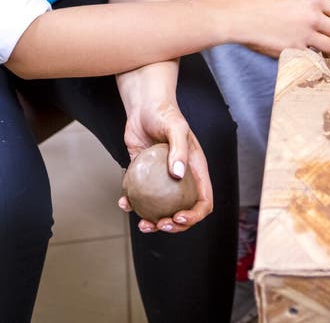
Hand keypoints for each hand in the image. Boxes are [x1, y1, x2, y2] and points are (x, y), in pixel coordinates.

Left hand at [118, 100, 212, 234]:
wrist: (143, 106)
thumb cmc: (165, 113)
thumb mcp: (176, 128)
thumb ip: (179, 150)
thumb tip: (178, 175)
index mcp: (195, 170)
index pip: (204, 200)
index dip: (195, 215)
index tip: (178, 217)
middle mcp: (181, 178)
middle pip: (184, 211)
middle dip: (174, 226)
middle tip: (160, 225)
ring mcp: (162, 179)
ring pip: (162, 209)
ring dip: (154, 222)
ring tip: (142, 224)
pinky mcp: (144, 176)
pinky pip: (141, 196)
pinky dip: (133, 204)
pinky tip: (124, 203)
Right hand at [229, 0, 329, 57]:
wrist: (243, 16)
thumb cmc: (266, 7)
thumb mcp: (294, 0)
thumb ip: (314, 10)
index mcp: (314, 0)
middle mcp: (313, 16)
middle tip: (323, 39)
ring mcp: (305, 34)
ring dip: (325, 49)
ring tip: (309, 43)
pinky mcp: (296, 50)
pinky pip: (314, 58)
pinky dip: (309, 56)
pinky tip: (295, 48)